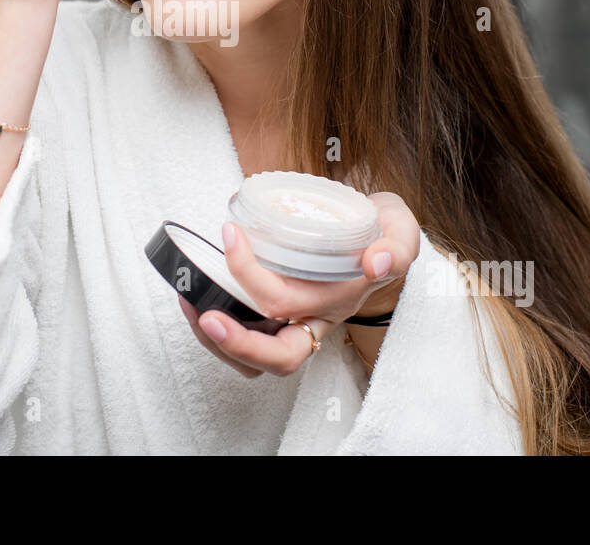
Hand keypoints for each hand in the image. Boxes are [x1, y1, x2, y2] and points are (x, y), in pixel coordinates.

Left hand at [178, 191, 420, 377]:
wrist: (377, 235)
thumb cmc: (380, 231)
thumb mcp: (399, 228)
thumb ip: (397, 245)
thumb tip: (373, 262)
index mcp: (338, 300)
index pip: (289, 304)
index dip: (250, 274)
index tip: (230, 234)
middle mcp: (316, 321)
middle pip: (277, 357)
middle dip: (236, 342)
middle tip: (202, 314)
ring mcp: (296, 324)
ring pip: (257, 361)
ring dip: (217, 342)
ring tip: (189, 303)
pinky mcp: (278, 317)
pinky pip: (247, 341)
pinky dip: (216, 330)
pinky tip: (197, 296)